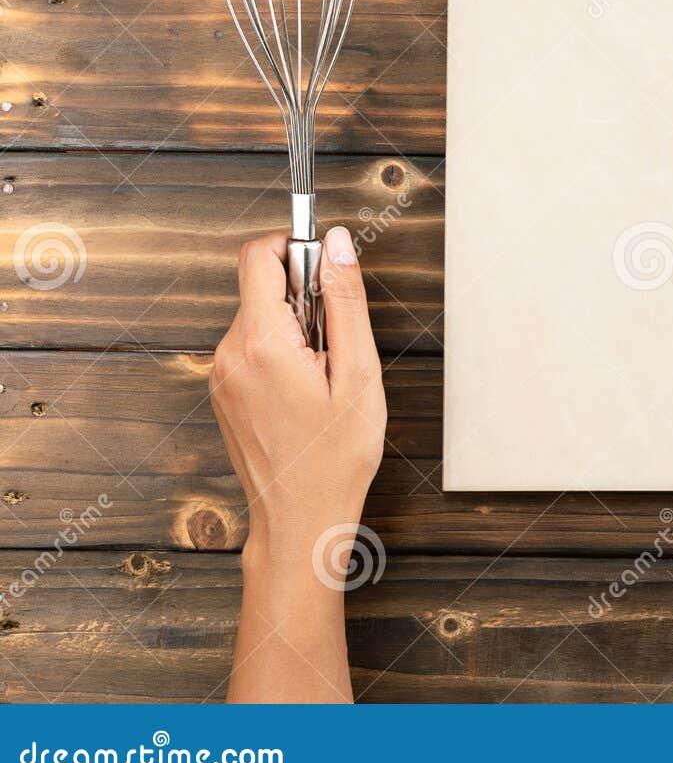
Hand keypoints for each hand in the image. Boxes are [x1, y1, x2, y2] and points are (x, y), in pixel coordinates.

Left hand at [212, 227, 386, 556]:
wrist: (300, 519)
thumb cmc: (335, 457)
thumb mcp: (358, 371)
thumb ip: (345, 300)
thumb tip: (336, 243)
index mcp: (261, 342)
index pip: (258, 255)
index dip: (295, 246)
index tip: (327, 268)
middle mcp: (229, 354)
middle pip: (262, 285)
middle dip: (305, 296)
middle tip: (338, 343)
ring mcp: (222, 375)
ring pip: (260, 316)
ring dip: (297, 327)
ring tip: (326, 374)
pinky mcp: (225, 392)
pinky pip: (253, 346)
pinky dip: (283, 351)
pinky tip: (307, 390)